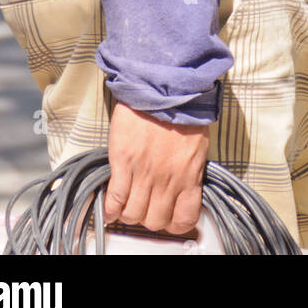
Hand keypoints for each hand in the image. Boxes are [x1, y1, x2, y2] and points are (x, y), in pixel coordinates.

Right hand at [103, 101, 210, 235]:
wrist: (162, 84)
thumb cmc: (183, 109)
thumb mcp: (197, 144)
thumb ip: (190, 170)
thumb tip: (184, 187)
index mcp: (189, 174)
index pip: (184, 218)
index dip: (174, 224)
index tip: (168, 218)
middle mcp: (167, 178)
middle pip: (155, 221)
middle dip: (149, 219)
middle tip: (145, 209)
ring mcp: (144, 172)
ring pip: (133, 213)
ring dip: (129, 214)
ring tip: (127, 205)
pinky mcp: (123, 161)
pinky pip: (115, 198)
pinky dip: (110, 208)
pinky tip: (110, 208)